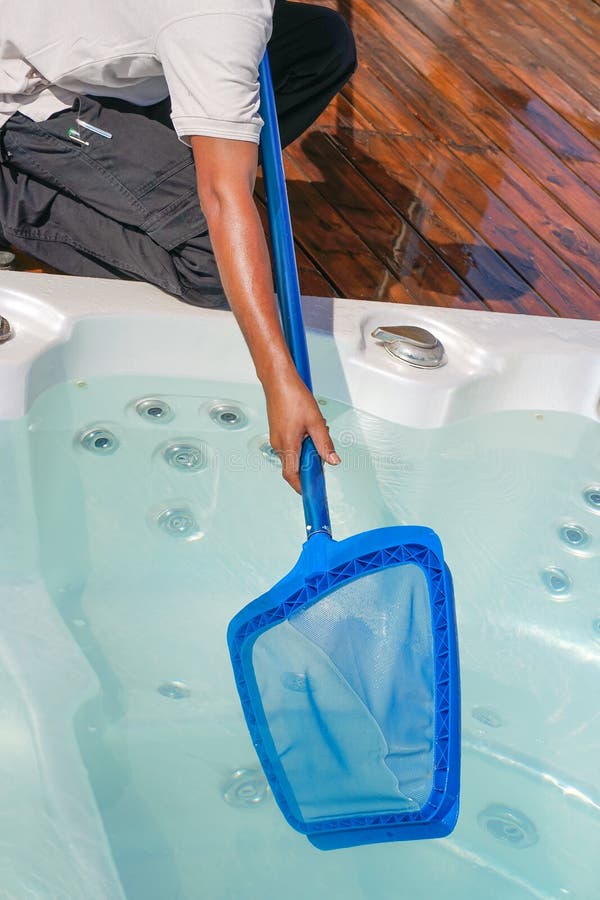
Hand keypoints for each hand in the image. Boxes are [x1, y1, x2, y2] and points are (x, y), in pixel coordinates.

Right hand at [265, 372, 340, 492]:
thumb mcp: (316, 422)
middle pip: (294, 466)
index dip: (301, 487)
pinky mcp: (277, 432)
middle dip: (310, 464)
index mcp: (287, 445)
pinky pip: (290, 446)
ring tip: (317, 431)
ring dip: (307, 451)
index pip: (292, 475)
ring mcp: (276, 438)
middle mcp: (279, 444)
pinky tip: (310, 428)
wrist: (278, 380)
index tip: (311, 493)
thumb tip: (333, 461)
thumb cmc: (294, 396)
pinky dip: (301, 443)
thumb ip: (325, 443)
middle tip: (322, 450)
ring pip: (293, 455)